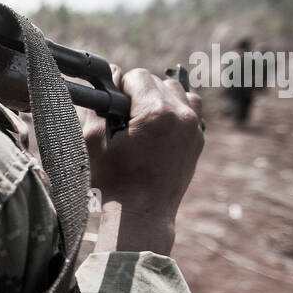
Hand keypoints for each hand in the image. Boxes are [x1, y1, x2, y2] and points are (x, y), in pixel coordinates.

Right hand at [82, 65, 203, 255]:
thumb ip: (99, 107)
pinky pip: (190, 111)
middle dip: (139, 93)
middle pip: (158, 81)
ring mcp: (194, 128)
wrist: (141, 216)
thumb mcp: (94, 143)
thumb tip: (107, 79)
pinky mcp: (198, 140)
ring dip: (160, 98)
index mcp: (155, 113)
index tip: (112, 104)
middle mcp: (181, 115)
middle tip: (124, 117)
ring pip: (178, 92)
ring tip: (144, 119)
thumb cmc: (113, 182)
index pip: (137, 76)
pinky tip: (158, 129)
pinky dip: (175, 112)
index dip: (120, 86)